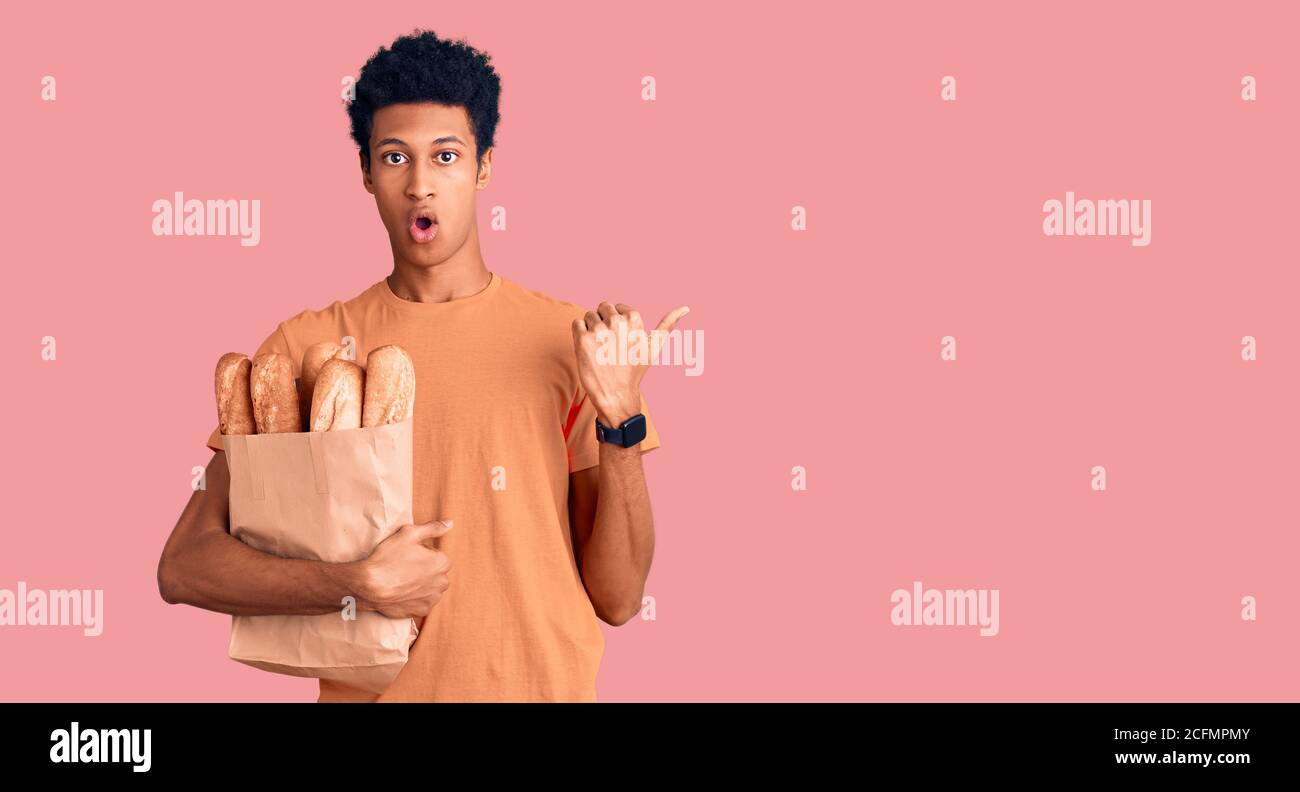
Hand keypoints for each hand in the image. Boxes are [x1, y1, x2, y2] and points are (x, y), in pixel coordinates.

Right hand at [356, 519, 452, 619]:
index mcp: (442, 563)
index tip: (407, 555)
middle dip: (424, 570)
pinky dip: (414, 599)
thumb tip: (450, 523)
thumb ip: (433, 528)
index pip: (436, 556)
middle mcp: (442, 582)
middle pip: (435, 573)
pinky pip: (422, 603)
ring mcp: (432, 599)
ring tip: (402, 580)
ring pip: (430, 589)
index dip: (421, 554)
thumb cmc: (388, 557)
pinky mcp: (421, 611)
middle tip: (403, 567)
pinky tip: (401, 592)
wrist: (369, 586)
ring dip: (421, 585)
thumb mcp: (409, 533)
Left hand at [571, 302, 688, 425]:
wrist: (616, 396)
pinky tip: (589, 350)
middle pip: (602, 308)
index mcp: (634, 320)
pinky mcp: (583, 339)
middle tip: (608, 345)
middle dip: (603, 322)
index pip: (617, 307)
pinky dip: (579, 335)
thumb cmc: (634, 371)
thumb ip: (668, 324)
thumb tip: (685, 307)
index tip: (619, 340)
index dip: (616, 322)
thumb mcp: (654, 347)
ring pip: (589, 316)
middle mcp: (617, 322)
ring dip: (591, 329)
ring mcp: (599, 331)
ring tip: (599, 349)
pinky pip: (576, 324)